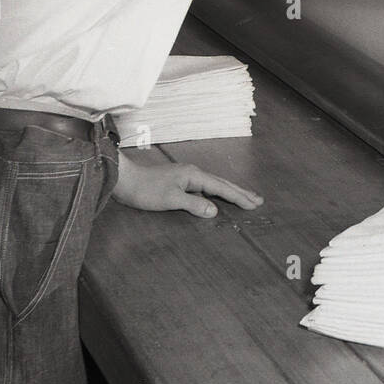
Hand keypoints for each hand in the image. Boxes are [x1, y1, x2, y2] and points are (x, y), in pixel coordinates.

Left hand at [114, 153, 263, 217]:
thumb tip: (215, 211)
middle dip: (240, 192)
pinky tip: (218, 196)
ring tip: (245, 197)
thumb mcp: (170, 200)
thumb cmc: (146, 190)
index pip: (221, 188)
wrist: (125, 179)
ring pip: (215, 184)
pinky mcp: (180, 180)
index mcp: (194, 176)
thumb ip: (194, 205)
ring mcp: (187, 175)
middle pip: (222, 183)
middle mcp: (193, 173)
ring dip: (231, 191)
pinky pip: (206, 186)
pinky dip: (218, 192)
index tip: (254, 205)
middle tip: (258, 200)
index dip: (238, 197)